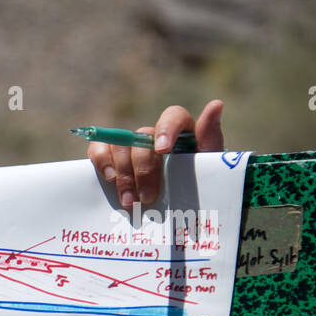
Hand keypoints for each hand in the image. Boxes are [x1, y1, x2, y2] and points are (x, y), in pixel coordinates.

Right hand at [87, 101, 224, 207]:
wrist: (179, 211)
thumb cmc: (197, 186)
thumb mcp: (209, 164)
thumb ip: (210, 137)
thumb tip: (216, 104)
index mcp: (181, 132)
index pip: (172, 116)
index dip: (166, 129)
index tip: (163, 150)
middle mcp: (153, 136)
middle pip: (141, 138)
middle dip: (143, 169)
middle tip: (148, 197)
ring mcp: (130, 147)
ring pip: (119, 145)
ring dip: (122, 173)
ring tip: (129, 201)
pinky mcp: (111, 159)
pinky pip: (98, 149)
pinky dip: (100, 161)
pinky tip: (109, 180)